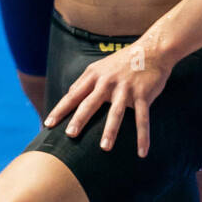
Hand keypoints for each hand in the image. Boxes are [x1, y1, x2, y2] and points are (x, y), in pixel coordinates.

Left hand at [43, 42, 170, 157]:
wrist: (153, 50)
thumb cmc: (124, 61)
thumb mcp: (100, 66)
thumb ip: (85, 81)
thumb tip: (69, 94)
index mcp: (95, 76)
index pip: (74, 95)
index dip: (60, 110)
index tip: (48, 124)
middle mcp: (109, 82)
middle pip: (91, 103)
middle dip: (80, 119)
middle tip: (70, 135)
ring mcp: (126, 89)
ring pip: (116, 112)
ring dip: (111, 130)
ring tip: (104, 147)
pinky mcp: (143, 94)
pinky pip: (142, 118)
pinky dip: (143, 136)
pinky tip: (141, 152)